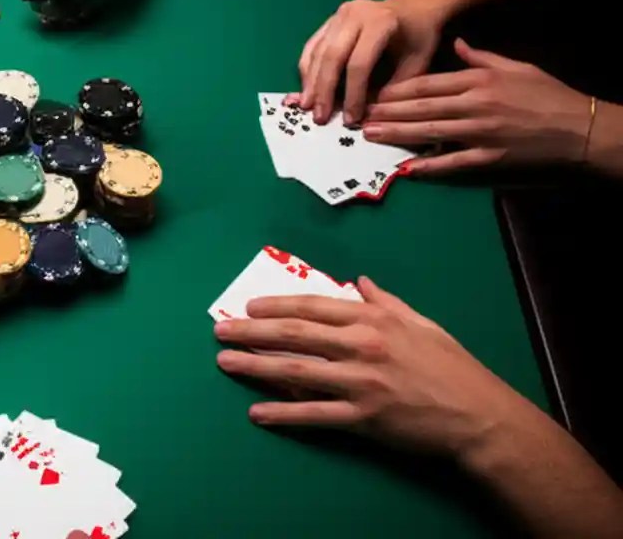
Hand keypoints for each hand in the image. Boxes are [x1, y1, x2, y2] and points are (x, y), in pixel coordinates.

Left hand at [213, 277, 529, 456]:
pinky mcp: (363, 418)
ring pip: (294, 371)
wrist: (479, 416)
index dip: (276, 305)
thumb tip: (360, 281)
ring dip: (254, 366)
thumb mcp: (422, 324)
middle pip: (294, 335)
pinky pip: (313, 414)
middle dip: (251, 331)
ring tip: (225, 362)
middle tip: (220, 330)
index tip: (249, 306)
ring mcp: (360, 383)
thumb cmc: (453, 369)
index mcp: (374, 319)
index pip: (313, 306)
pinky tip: (256, 411)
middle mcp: (362, 346)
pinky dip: (282, 413)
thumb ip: (386, 302)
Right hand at [293, 0, 444, 124]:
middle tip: (319, 117)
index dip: (353, 94)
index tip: (351, 119)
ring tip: (307, 106)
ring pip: (318, 52)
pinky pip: (312, 46)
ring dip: (311, 81)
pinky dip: (307, 69)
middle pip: (332, 57)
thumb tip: (365, 115)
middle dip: (324, 90)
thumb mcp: (416, 64)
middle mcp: (355, 14)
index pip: (359, 63)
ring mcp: (338, 15)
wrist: (414, 7)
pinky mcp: (329, 20)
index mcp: (381, 22)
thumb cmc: (418, 37)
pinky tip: (307, 88)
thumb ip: (393, 88)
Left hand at [363, 38, 590, 173]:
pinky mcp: (490, 158)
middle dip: (388, 113)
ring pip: (430, 133)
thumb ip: (480, 57)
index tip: (374, 94)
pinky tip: (407, 168)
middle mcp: (475, 105)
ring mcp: (481, 133)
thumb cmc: (547, 95)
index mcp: (479, 81)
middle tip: (360, 117)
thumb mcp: (515, 67)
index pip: (428, 84)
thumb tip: (455, 42)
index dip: (397, 90)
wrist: (579, 127)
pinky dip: (430, 166)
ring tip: (370, 136)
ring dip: (397, 135)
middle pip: (422, 107)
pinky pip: (454, 163)